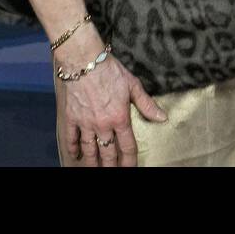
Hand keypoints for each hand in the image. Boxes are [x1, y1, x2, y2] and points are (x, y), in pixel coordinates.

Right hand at [56, 33, 166, 166]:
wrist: (84, 62)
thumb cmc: (110, 70)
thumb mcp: (133, 85)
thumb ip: (146, 104)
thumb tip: (162, 117)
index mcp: (120, 118)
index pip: (127, 146)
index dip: (130, 161)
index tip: (130, 168)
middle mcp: (103, 125)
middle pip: (108, 152)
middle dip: (111, 165)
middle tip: (113, 172)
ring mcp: (85, 123)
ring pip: (89, 149)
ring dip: (92, 162)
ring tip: (94, 169)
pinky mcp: (72, 118)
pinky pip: (72, 138)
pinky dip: (73, 148)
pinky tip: (75, 156)